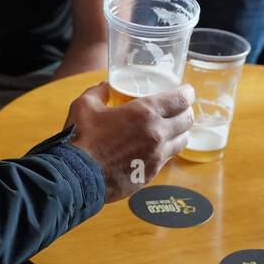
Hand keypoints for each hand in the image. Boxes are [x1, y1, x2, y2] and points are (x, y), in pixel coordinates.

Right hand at [66, 81, 193, 201]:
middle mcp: (156, 134)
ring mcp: (156, 157)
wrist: (76, 177)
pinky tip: (152, 148)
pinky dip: (164, 151)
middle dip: (186, 112)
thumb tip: (106, 87)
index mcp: (144, 113)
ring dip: (179, 133)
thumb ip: (99, 92)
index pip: (181, 100)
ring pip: (181, 142)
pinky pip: (166, 159)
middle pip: (187, 121)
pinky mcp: (150, 174)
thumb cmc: (81, 139)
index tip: (186, 91)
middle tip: (178, 109)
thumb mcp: (85, 105)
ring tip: (169, 129)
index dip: (187, 93)